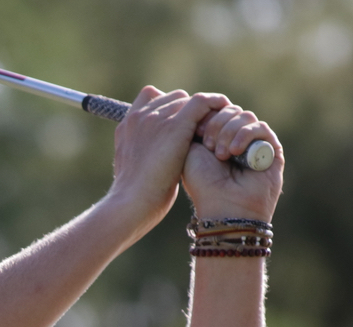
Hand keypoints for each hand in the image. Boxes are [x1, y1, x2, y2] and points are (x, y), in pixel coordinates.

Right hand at [102, 87, 235, 236]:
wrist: (132, 202)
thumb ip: (142, 150)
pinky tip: (224, 117)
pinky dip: (215, 106)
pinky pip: (203, 102)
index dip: (168, 108)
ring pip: (189, 101)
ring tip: (212, 135)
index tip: (176, 126)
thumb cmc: (134, 195)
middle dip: (188, 113)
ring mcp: (157, 117)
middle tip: (201, 134)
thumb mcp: (132, 167)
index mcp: (127, 124)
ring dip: (202, 115)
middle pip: (174, 99)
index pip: (151, 97)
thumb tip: (155, 151)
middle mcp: (141, 115)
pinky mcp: (176, 123)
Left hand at [184, 105, 282, 221]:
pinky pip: (261, 127)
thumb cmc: (203, 184)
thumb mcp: (190, 150)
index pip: (215, 110)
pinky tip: (235, 152)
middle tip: (209, 146)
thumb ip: (193, 124)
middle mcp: (236, 138)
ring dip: (229, 131)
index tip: (197, 133)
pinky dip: (245, 135)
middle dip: (216, 124)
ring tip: (221, 154)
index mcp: (216, 137)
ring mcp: (254, 143)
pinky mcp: (272, 149)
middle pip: (230, 110)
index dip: (206, 116)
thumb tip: (197, 103)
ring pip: (244, 116)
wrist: (223, 208)